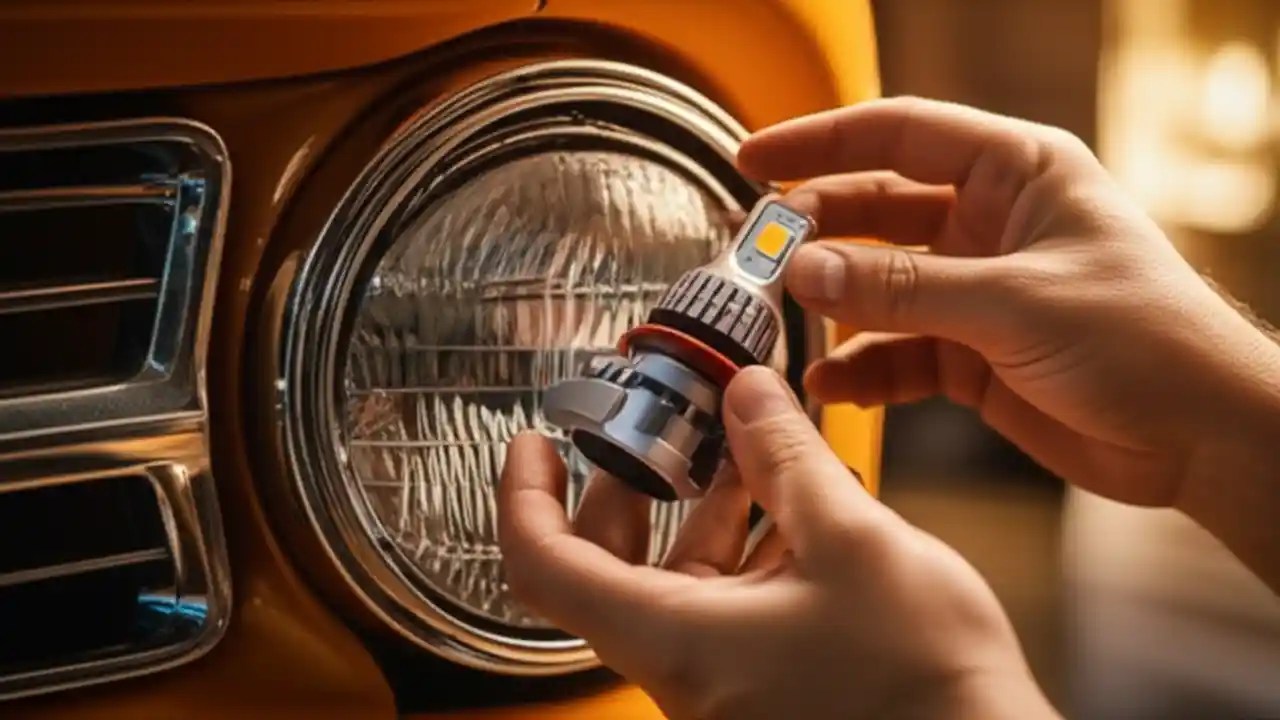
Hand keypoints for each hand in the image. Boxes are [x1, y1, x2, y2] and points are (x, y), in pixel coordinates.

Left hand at [500, 367, 1055, 719]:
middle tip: (656, 425)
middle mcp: (686, 668)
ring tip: (745, 443)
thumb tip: (747, 395)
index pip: (545, 565)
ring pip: (680, 580)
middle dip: (632, 483)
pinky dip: (747, 545)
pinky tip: (796, 499)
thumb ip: (788, 457)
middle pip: (611, 565)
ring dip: (704, 505)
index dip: (523, 495)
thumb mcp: (852, 540)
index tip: (535, 443)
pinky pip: (729, 604)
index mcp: (676, 639)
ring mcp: (726, 680)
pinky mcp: (767, 683)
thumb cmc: (923, 687)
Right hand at [738, 98, 1279, 582]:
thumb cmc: (1145, 339)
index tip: (752, 158)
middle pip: (875, 212)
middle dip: (815, 236)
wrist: (1200, 437)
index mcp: (1017, 173)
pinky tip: (831, 388)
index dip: (820, 142)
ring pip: (877, 288)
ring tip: (783, 329)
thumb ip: (901, 288)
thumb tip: (804, 273)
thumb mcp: (1013, 302)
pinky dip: (862, 370)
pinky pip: (896, 353)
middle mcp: (990, 224)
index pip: (899, 134)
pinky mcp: (971, 355)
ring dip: (831, 310)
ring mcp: (976, 291)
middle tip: (757, 260)